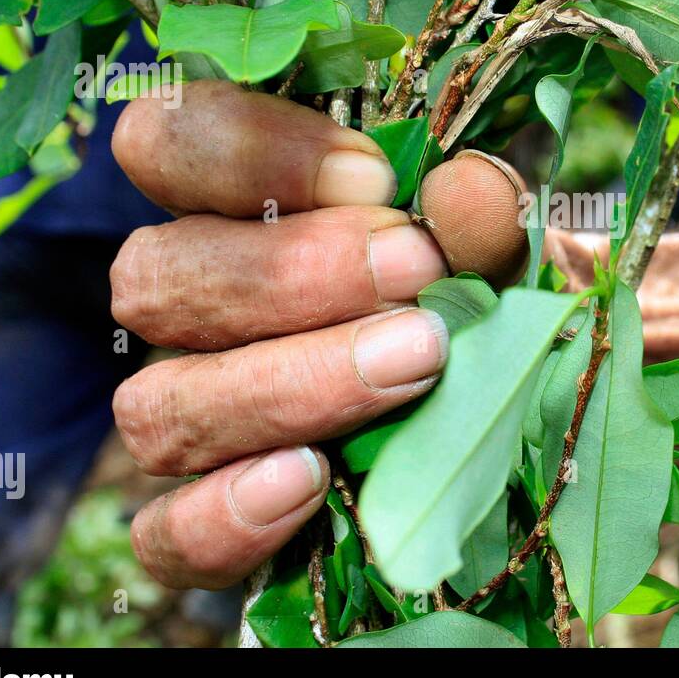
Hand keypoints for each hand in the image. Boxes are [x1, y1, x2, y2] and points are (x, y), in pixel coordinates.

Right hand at [109, 81, 526, 588]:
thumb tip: (470, 188)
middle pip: (154, 276)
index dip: (248, 150)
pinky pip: (164, 536)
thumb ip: (484, 223)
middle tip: (416, 272)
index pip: (165, 141)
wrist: (524, 444)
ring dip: (287, 384)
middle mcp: (194, 313)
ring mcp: (192, 423)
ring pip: (157, 406)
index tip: (376, 178)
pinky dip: (226, 514)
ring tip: (410, 367)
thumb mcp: (504, 261)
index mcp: (240, 213)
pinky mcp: (207, 529)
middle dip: (292, 272)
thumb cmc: (491, 318)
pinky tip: (309, 483)